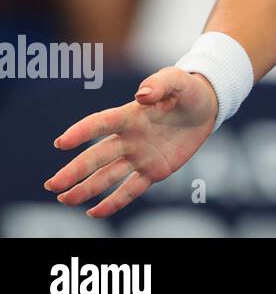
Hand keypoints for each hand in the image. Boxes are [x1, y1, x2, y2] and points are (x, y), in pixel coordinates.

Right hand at [45, 67, 218, 217]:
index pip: (101, 124)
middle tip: (53, 184)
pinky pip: (131, 189)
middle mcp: (129, 138)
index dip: (81, 132)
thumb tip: (142, 93)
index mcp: (130, 115)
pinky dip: (114, 202)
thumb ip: (160, 83)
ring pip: (108, 175)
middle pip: (97, 156)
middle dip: (75, 171)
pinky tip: (94, 213)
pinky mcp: (154, 171)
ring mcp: (139, 156)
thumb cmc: (186, 90)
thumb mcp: (177, 80)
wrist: (206, 107)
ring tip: (65, 199)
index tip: (60, 143)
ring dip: (86, 188)